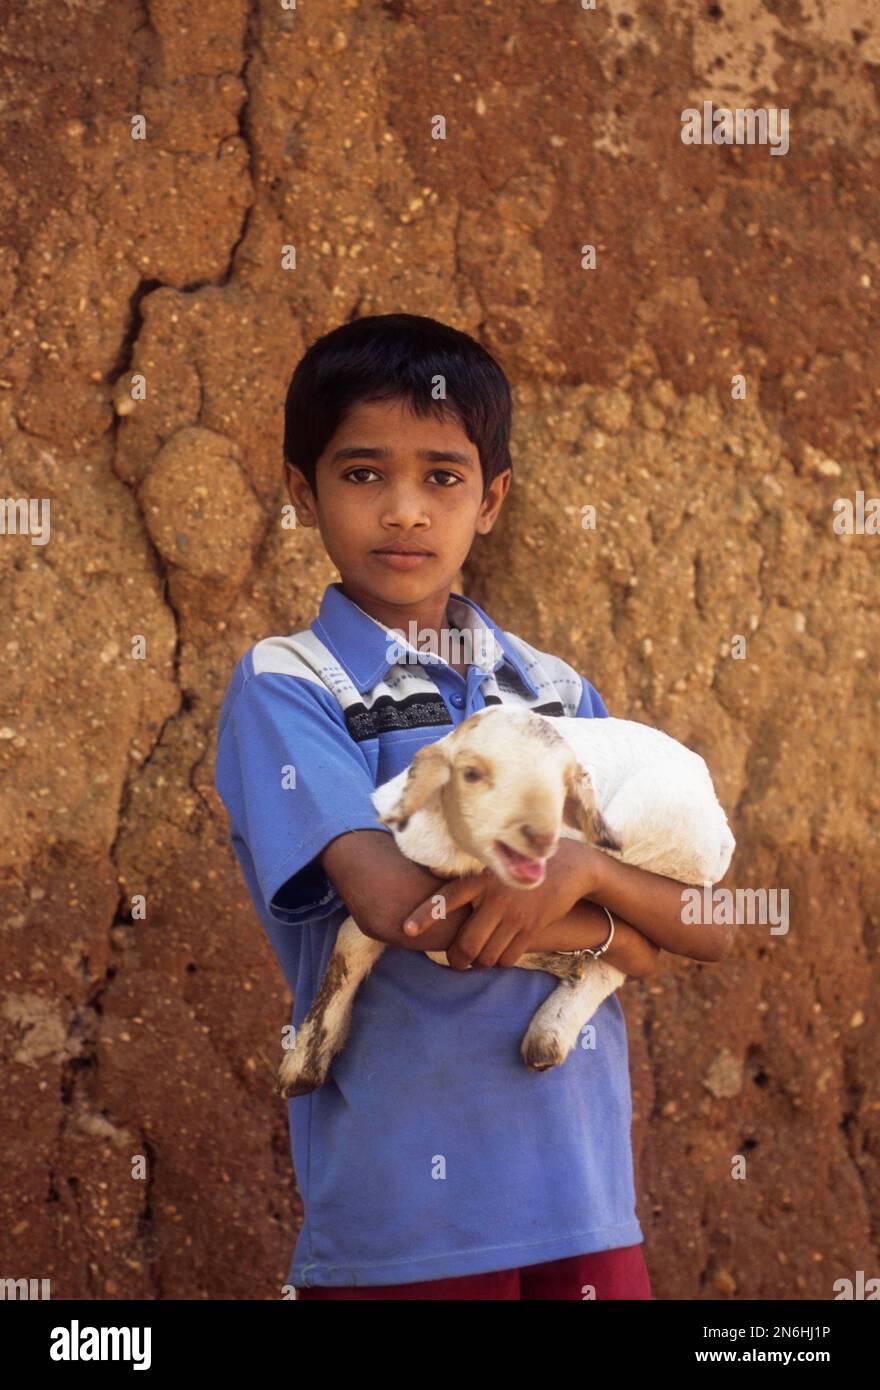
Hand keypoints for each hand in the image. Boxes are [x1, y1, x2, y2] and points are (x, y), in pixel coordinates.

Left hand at [401, 839, 604, 968]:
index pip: (447, 898)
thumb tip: (432, 876)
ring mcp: (515, 916)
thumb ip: (469, 875)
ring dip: (478, 962)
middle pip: (466, 943)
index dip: (425, 915)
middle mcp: (495, 898)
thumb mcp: (496, 862)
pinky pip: (507, 958)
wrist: (572, 867)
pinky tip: (498, 955)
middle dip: (456, 959)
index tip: (407, 930)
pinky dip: (498, 962)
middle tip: (455, 960)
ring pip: (485, 955)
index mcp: (481, 878)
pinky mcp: (532, 929)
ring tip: (476, 958)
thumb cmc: (525, 863)